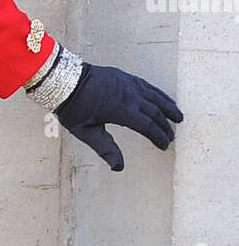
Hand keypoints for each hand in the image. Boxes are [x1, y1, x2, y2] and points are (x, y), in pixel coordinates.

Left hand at [53, 62, 183, 170]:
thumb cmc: (74, 107)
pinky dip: (159, 94)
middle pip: (154, 113)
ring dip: (168, 108)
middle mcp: (129, 96)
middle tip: (171, 137)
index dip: (158, 137)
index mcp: (121, 111)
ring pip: (155, 97)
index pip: (147, 126)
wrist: (65, 80)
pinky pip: (148, 86)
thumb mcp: (86, 132)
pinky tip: (164, 99)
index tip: (164, 146)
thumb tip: (119, 168)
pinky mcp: (126, 77)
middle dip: (165, 126)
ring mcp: (129, 84)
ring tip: (179, 117)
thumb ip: (105, 149)